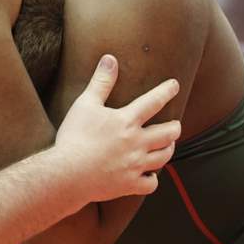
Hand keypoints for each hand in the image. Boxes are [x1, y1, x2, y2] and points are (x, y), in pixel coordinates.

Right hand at [55, 55, 180, 201]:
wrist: (68, 173)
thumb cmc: (74, 137)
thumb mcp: (85, 104)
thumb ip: (101, 82)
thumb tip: (110, 59)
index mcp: (126, 121)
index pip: (153, 102)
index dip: (166, 91)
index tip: (175, 85)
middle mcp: (136, 143)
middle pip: (167, 133)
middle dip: (175, 127)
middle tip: (176, 125)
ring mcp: (135, 165)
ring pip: (164, 157)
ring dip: (169, 149)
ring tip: (168, 146)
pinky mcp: (129, 184)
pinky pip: (150, 184)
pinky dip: (153, 179)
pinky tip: (150, 175)